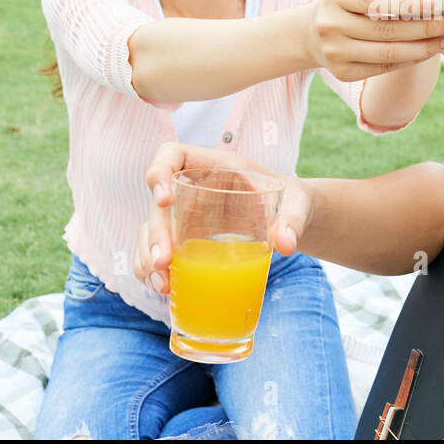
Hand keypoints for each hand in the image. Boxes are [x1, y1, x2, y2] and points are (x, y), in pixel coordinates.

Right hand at [133, 142, 312, 294]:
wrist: (290, 220)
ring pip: (150, 230)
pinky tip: (163, 288)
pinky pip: (158, 252)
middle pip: (157, 203)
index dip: (159, 171)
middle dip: (155, 232)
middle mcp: (193, 189)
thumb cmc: (291, 202)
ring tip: (163, 285)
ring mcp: (185, 215)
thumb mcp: (297, 205)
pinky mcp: (186, 240)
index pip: (172, 154)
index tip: (164, 199)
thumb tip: (285, 244)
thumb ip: (294, 220)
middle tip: (164, 262)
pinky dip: (153, 271)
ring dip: (147, 257)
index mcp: (215, 167)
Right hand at [302, 0, 443, 81]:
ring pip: (388, 53)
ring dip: (422, 48)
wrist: (310, 35)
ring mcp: (335, 53)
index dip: (406, 2)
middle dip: (424, 27)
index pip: (375, 0)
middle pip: (386, 30)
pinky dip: (408, 60)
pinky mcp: (343, 74)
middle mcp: (331, 27)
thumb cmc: (343, 7)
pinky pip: (383, 68)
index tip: (435, 1)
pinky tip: (426, 52)